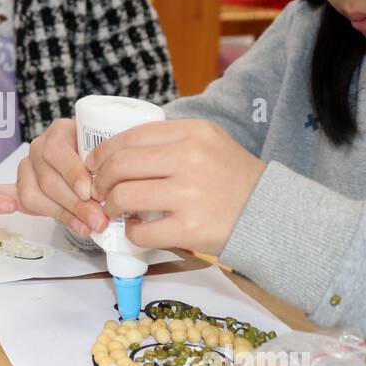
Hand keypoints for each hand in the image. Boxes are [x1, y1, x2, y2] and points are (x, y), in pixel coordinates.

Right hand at [0, 117, 108, 239]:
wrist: (91, 167)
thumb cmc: (100, 162)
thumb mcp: (108, 158)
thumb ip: (107, 170)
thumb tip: (113, 201)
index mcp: (61, 132)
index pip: (57, 151)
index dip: (71, 173)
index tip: (89, 192)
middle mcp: (39, 146)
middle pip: (48, 179)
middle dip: (76, 204)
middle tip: (99, 220)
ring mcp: (26, 167)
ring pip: (33, 194)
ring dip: (60, 214)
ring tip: (85, 227)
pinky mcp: (17, 187)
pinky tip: (6, 208)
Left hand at [87, 120, 266, 255]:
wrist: (271, 212)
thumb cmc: (234, 177)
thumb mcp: (210, 142)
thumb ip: (171, 141)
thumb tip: (120, 150)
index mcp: (194, 133)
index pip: (132, 136)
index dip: (104, 151)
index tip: (93, 163)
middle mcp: (191, 159)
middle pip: (121, 165)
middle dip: (101, 180)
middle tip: (99, 190)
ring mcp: (190, 195)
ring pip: (125, 196)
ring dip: (111, 206)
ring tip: (115, 210)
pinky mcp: (191, 229)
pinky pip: (143, 232)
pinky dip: (132, 233)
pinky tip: (138, 230)